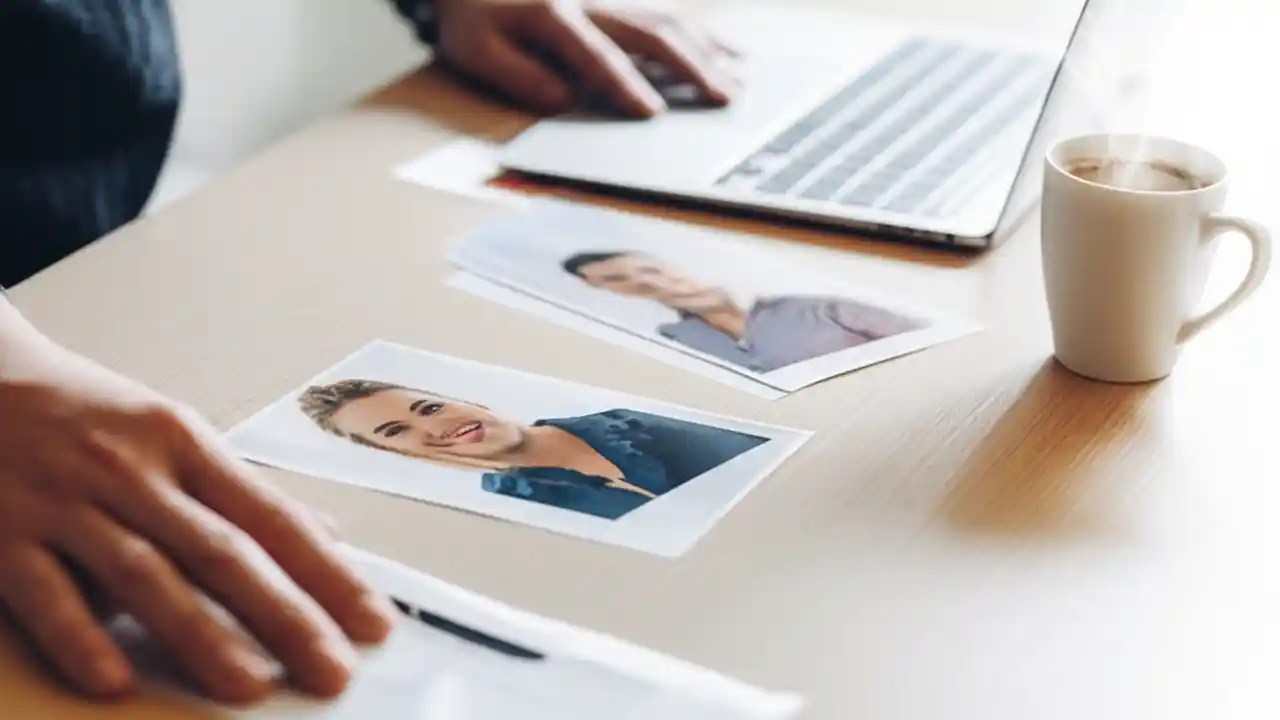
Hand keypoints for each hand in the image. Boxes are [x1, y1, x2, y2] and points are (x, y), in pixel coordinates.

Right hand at [0, 329, 393, 702]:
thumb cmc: (85, 413)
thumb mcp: (172, 436)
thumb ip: (242, 494)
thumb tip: (329, 536)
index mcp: (185, 445)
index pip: (273, 518)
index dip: (328, 574)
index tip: (371, 621)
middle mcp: (132, 472)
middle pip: (222, 551)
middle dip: (286, 615)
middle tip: (331, 669)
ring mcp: (65, 503)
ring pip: (145, 575)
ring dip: (200, 633)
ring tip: (249, 684)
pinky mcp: (0, 535)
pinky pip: (44, 592)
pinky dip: (79, 636)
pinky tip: (114, 678)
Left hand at [434, 0, 737, 116]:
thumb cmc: (471, 18)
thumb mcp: (475, 51)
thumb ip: (518, 76)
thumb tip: (566, 99)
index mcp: (551, 14)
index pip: (596, 55)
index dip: (626, 85)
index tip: (654, 113)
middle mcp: (589, 2)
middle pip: (650, 32)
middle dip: (691, 68)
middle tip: (724, 100)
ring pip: (667, 20)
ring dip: (706, 52)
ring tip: (740, 82)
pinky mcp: (616, 0)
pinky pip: (664, 14)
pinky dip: (700, 36)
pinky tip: (727, 53)